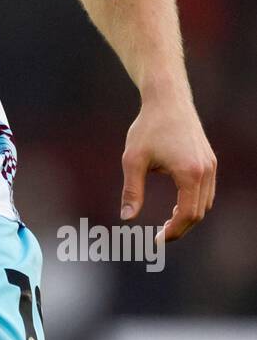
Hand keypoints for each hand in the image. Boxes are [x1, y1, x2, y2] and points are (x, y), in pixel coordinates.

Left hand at [120, 93, 216, 243]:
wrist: (167, 100)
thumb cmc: (147, 127)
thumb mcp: (133, 160)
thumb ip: (131, 190)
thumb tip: (127, 219)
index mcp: (189, 173)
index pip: (188, 214)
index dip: (173, 231)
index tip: (157, 239)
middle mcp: (206, 171)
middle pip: (199, 213)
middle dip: (180, 228)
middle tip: (160, 235)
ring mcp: (211, 165)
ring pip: (206, 203)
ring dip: (189, 216)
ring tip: (168, 221)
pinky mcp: (210, 161)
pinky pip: (207, 191)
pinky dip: (195, 203)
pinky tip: (178, 203)